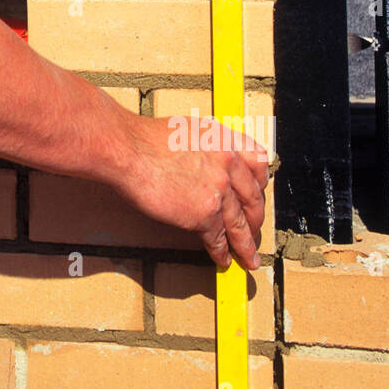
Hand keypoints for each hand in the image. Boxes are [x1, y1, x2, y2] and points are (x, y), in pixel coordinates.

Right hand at [110, 113, 269, 271]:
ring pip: (239, 224)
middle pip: (253, 198)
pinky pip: (218, 238)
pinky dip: (221, 251)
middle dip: (255, 220)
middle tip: (254, 231)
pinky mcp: (203, 213)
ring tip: (248, 257)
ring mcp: (218, 190)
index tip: (258, 194)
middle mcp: (228, 163)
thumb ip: (206, 148)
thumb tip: (205, 164)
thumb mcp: (188, 131)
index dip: (260, 183)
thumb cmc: (145, 138)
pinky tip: (222, 258)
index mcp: (225, 139)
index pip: (259, 163)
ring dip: (245, 244)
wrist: (128, 151)